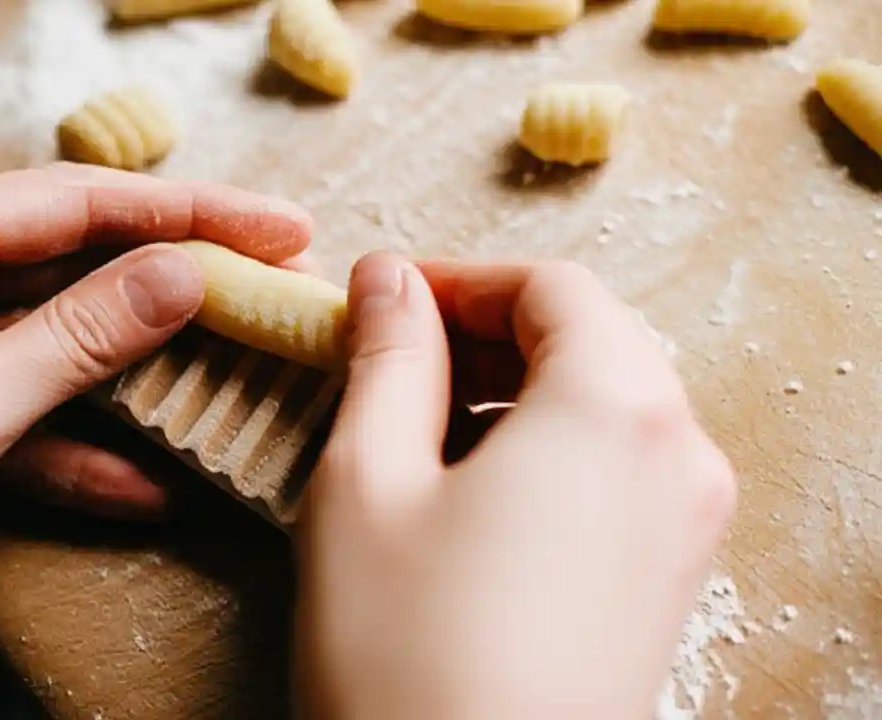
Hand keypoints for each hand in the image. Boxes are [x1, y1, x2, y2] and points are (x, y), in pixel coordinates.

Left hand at [0, 164, 309, 713]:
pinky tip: (145, 483)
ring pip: (48, 343)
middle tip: (269, 289)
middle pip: (69, 263)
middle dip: (171, 284)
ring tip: (230, 374)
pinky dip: (72, 447)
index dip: (189, 212)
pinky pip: (13, 415)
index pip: (77, 205)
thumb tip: (181, 276)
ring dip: (133, 369)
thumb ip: (75, 342)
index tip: (276, 227)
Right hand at [295, 254, 734, 719]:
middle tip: (390, 359)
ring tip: (416, 433)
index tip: (385, 299)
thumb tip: (387, 280)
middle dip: (484, 336)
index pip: (551, 288)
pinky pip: (616, 475)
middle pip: (589, 342)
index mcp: (615, 407)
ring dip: (511, 396)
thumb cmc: (407, 656)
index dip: (459, 281)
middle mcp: (678, 457)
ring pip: (604, 408)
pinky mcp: (669, 584)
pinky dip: (545, 455)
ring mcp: (686, 527)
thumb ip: (386, 358)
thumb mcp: (367, 479)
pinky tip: (467, 498)